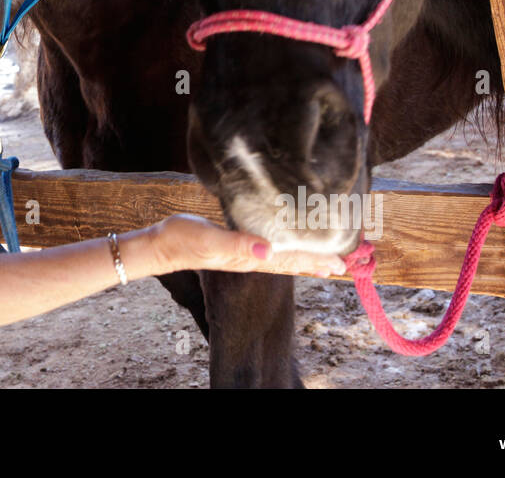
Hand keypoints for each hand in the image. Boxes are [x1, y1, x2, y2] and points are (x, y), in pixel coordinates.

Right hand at [150, 214, 346, 277]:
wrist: (161, 245)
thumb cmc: (182, 240)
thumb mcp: (208, 240)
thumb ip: (237, 246)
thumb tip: (267, 252)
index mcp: (249, 258)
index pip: (289, 260)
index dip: (314, 260)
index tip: (340, 263)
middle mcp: (250, 258)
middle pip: (290, 262)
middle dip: (316, 262)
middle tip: (343, 263)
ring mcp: (242, 253)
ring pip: (281, 257)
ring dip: (303, 257)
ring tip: (322, 258)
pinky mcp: (234, 244)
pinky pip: (268, 248)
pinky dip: (284, 248)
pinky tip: (285, 244)